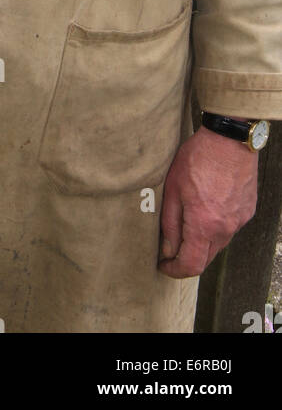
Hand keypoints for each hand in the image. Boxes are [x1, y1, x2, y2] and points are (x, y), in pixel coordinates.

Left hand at [158, 126, 257, 277]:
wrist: (229, 139)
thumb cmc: (197, 158)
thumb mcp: (172, 188)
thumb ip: (170, 223)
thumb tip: (167, 249)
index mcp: (204, 225)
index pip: (191, 265)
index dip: (174, 270)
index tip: (162, 265)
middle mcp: (225, 229)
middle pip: (205, 259)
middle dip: (186, 259)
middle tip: (169, 250)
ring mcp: (239, 221)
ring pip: (217, 244)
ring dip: (201, 242)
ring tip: (185, 225)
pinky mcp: (246, 211)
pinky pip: (229, 228)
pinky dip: (215, 227)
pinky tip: (204, 209)